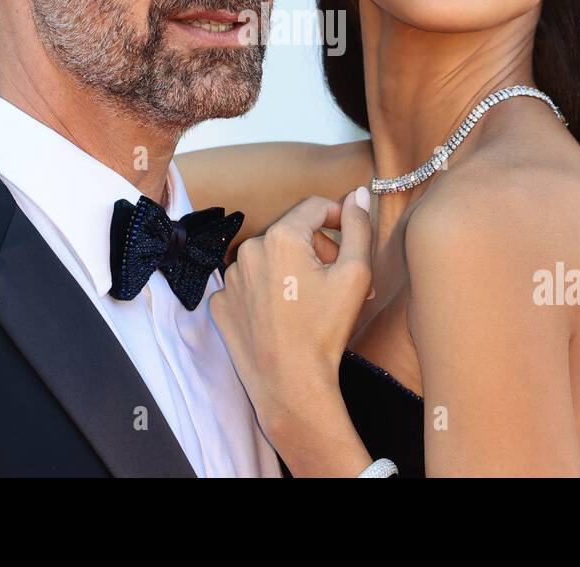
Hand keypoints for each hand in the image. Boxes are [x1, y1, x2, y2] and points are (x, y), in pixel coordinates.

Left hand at [209, 187, 373, 438]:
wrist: (291, 385)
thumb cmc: (325, 331)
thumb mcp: (356, 274)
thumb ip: (358, 227)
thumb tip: (356, 195)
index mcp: (281, 237)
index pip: (315, 207)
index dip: (339, 218)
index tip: (351, 237)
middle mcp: (248, 250)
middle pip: (293, 233)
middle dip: (318, 249)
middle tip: (339, 280)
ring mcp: (230, 278)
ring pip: (270, 258)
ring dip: (292, 270)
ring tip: (312, 301)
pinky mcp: (221, 302)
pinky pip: (249, 284)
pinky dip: (267, 292)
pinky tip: (284, 314)